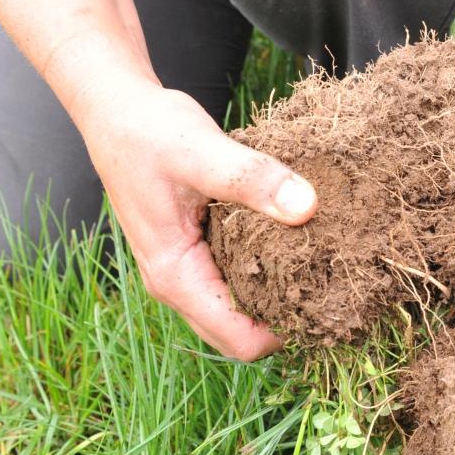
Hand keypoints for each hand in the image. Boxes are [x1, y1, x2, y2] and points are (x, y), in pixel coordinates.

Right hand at [78, 82, 317, 360]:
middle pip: (244, 335)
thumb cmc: (150, 132)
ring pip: (243, 308)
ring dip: (280, 295)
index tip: (329, 302)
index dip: (287, 332)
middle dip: (289, 319)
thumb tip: (308, 207)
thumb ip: (253, 179)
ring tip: (322, 265)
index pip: (241, 341)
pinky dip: (268, 270)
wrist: (119, 113)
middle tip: (335, 287)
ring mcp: (188, 270)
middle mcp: (180, 284)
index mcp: (177, 277)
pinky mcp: (198, 252)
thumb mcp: (202, 150)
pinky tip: (297, 240)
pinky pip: (238, 279)